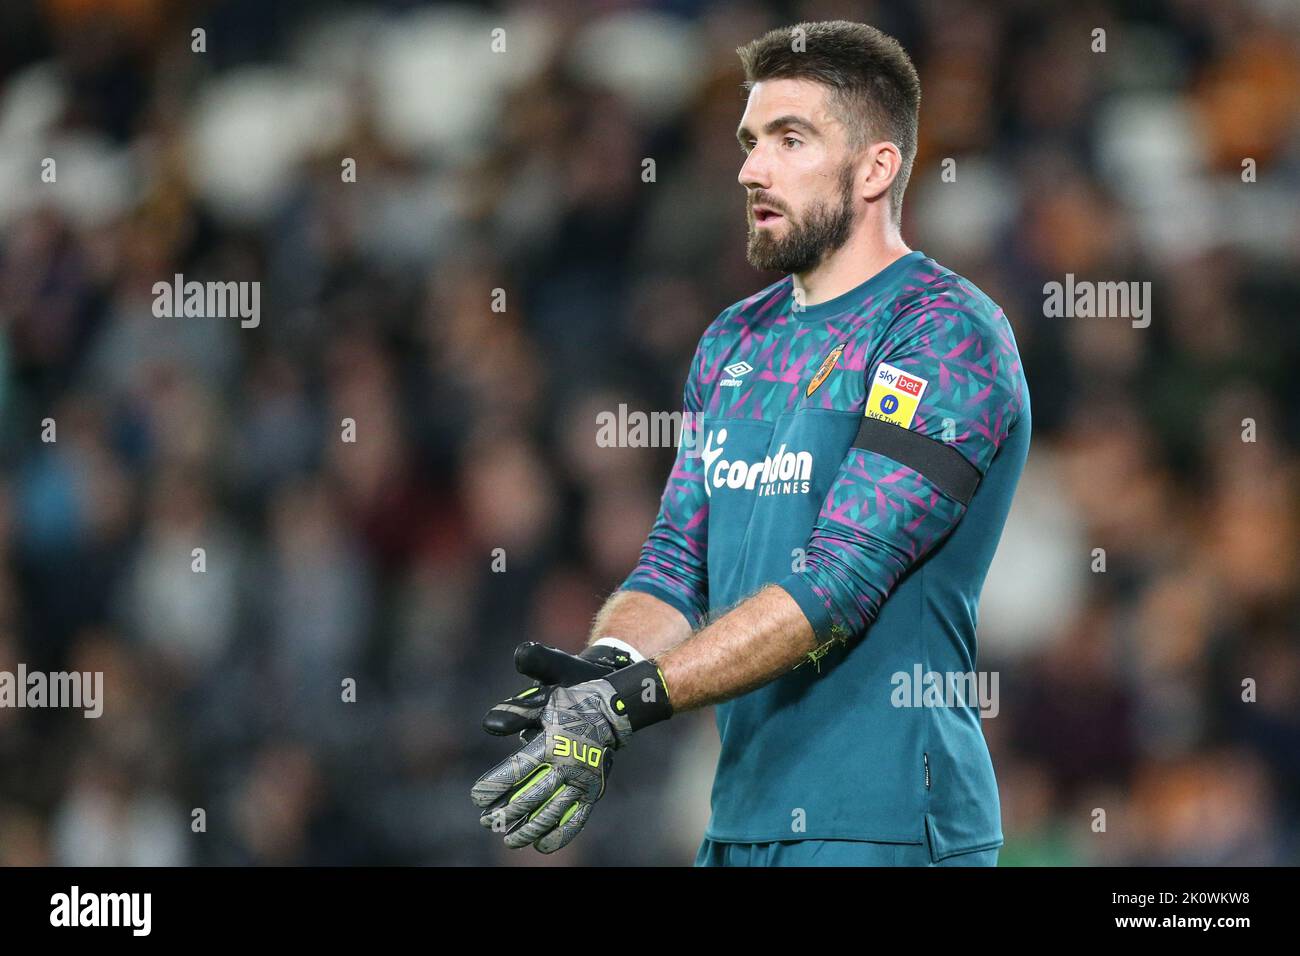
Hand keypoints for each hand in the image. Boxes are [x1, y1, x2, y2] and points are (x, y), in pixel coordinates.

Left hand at [471, 660, 671, 852]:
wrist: (612, 709)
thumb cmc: (570, 703)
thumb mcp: (544, 699)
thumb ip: (516, 712)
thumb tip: (487, 726)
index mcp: (552, 742)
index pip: (517, 769)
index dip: (494, 785)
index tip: (476, 797)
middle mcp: (567, 765)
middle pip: (531, 797)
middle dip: (505, 813)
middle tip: (486, 822)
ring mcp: (582, 781)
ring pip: (552, 813)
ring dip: (528, 830)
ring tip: (509, 840)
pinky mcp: (594, 790)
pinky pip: (578, 818)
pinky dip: (560, 834)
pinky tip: (542, 845)